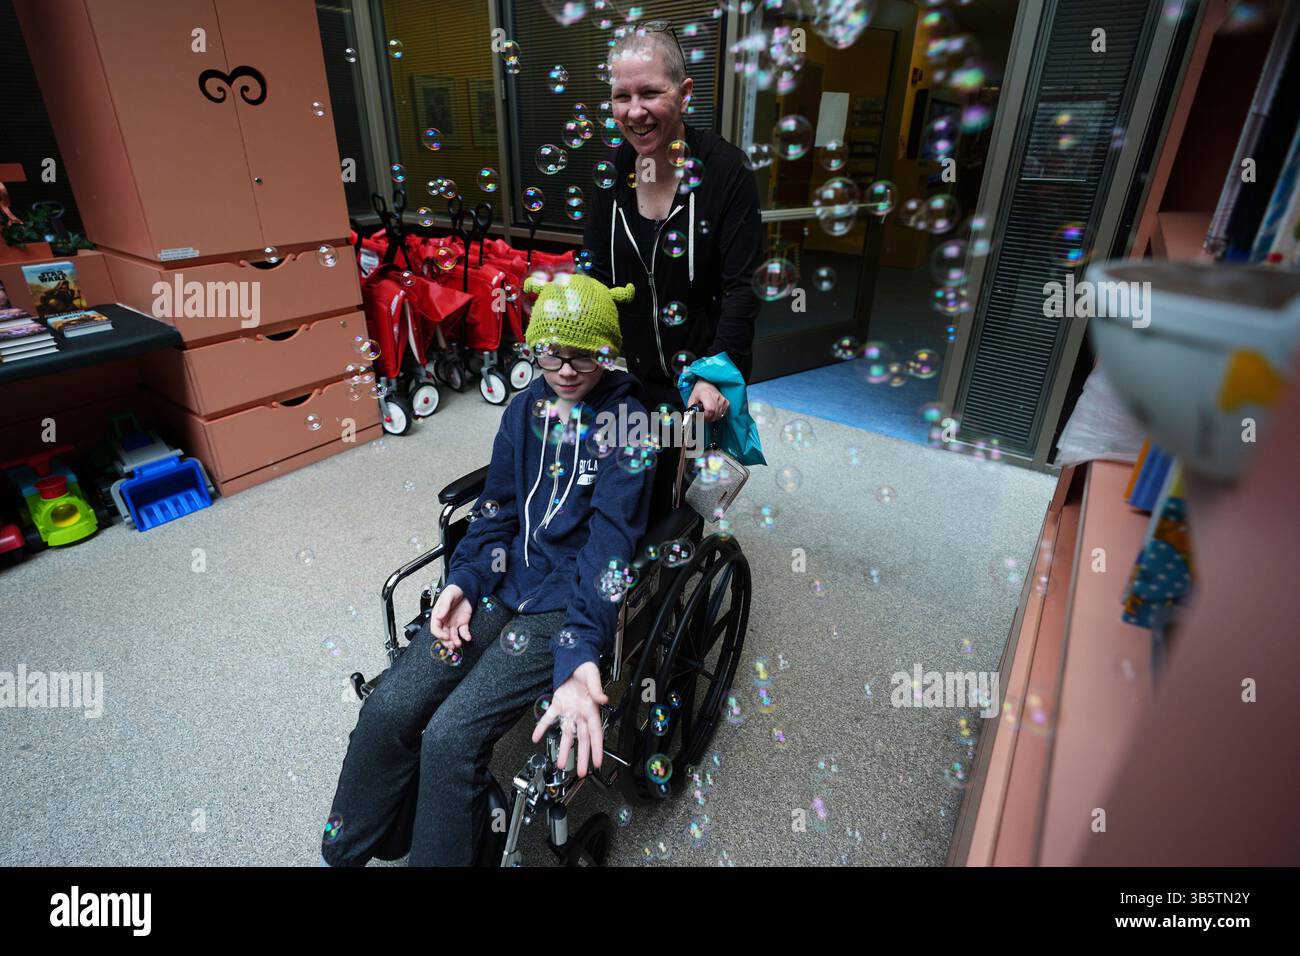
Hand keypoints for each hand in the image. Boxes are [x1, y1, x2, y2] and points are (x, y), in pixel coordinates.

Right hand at [430, 584, 472, 649]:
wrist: (466, 588)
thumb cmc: (454, 590)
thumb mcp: (448, 596)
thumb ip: (444, 606)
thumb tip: (439, 616)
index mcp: (438, 615)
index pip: (435, 628)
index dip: (439, 634)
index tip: (445, 636)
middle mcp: (445, 621)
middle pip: (443, 635)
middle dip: (446, 642)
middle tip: (451, 645)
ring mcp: (454, 623)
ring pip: (453, 636)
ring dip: (455, 641)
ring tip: (458, 644)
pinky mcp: (463, 623)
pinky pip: (463, 632)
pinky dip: (465, 636)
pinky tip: (467, 638)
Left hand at [531, 662, 607, 777]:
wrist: (574, 659)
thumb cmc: (586, 667)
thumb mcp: (593, 676)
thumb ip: (597, 689)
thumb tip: (602, 699)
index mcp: (591, 709)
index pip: (595, 733)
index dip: (597, 749)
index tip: (598, 762)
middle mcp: (581, 713)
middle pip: (582, 739)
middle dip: (583, 757)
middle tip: (583, 772)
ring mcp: (569, 711)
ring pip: (567, 734)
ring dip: (564, 749)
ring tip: (562, 763)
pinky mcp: (558, 704)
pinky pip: (549, 718)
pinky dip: (542, 727)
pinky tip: (536, 736)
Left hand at [688, 380, 729, 422]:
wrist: (706, 384)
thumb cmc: (698, 392)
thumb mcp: (691, 400)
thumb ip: (691, 410)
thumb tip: (691, 419)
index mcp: (706, 394)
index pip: (710, 409)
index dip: (706, 416)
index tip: (701, 416)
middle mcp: (716, 396)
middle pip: (715, 413)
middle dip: (708, 418)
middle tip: (703, 416)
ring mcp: (722, 399)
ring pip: (719, 415)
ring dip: (713, 417)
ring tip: (708, 413)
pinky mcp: (726, 401)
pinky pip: (723, 413)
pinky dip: (718, 415)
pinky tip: (714, 412)